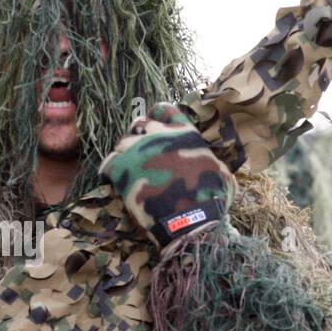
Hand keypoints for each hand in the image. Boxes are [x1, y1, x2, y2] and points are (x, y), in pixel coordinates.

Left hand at [100, 102, 234, 246]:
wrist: (189, 219)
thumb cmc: (211, 199)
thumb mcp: (224, 176)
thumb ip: (217, 166)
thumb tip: (222, 171)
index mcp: (184, 133)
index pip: (165, 110)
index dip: (158, 116)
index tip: (154, 124)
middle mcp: (159, 135)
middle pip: (140, 123)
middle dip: (138, 134)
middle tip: (139, 150)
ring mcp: (138, 150)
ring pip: (122, 142)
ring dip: (124, 153)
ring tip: (127, 168)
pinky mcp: (121, 169)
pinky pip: (108, 163)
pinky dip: (109, 171)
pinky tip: (113, 179)